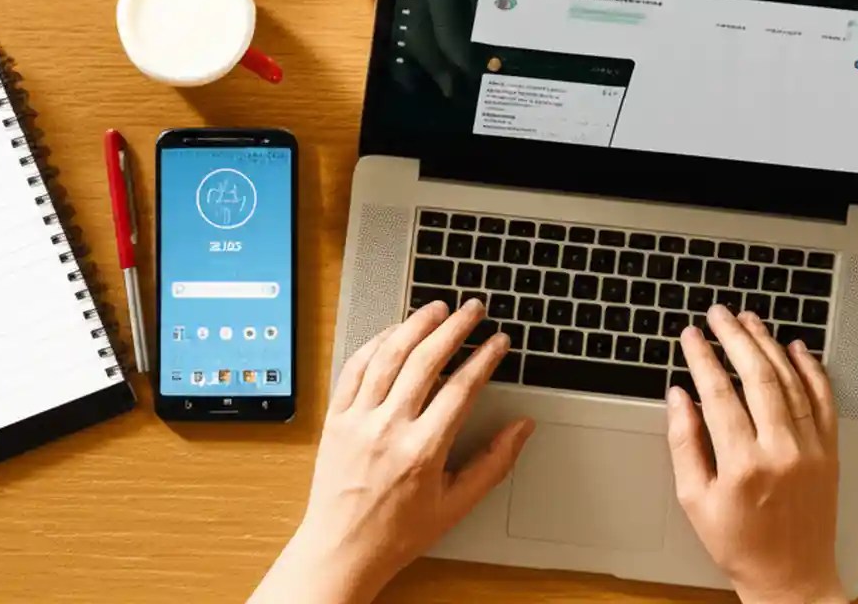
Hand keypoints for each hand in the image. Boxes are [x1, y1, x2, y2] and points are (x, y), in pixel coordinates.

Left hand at [248, 300, 534, 603]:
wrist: (342, 549)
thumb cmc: (398, 532)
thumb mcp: (457, 504)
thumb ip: (493, 463)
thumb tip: (521, 429)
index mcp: (423, 452)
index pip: (461, 388)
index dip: (485, 358)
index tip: (499, 342)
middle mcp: (388, 429)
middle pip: (426, 360)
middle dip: (454, 328)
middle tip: (473, 310)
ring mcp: (358, 420)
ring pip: (388, 356)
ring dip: (415, 325)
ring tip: (436, 308)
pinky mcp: (335, 418)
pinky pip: (354, 368)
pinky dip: (375, 343)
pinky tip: (393, 332)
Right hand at [668, 306, 845, 603]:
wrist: (792, 577)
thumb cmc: (739, 544)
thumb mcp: (694, 500)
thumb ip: (684, 443)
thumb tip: (678, 398)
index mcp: (742, 464)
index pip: (719, 392)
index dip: (702, 357)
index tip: (691, 336)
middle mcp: (781, 452)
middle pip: (757, 376)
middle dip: (735, 338)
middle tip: (719, 315)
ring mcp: (811, 450)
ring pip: (790, 381)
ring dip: (768, 345)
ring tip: (749, 322)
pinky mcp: (830, 453)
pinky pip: (823, 400)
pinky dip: (811, 370)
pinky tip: (796, 349)